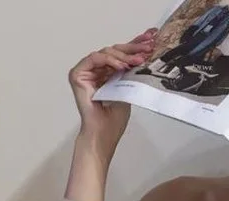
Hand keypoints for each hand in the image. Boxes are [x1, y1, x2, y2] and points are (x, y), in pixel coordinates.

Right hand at [68, 29, 157, 150]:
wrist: (103, 134)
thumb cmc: (114, 120)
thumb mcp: (129, 90)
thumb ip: (131, 74)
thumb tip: (144, 56)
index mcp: (108, 74)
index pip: (122, 55)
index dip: (135, 45)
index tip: (151, 38)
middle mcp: (96, 70)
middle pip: (115, 51)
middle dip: (133, 47)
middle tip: (148, 46)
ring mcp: (86, 71)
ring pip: (106, 53)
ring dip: (124, 55)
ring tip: (139, 60)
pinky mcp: (77, 74)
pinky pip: (95, 59)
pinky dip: (109, 60)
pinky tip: (123, 66)